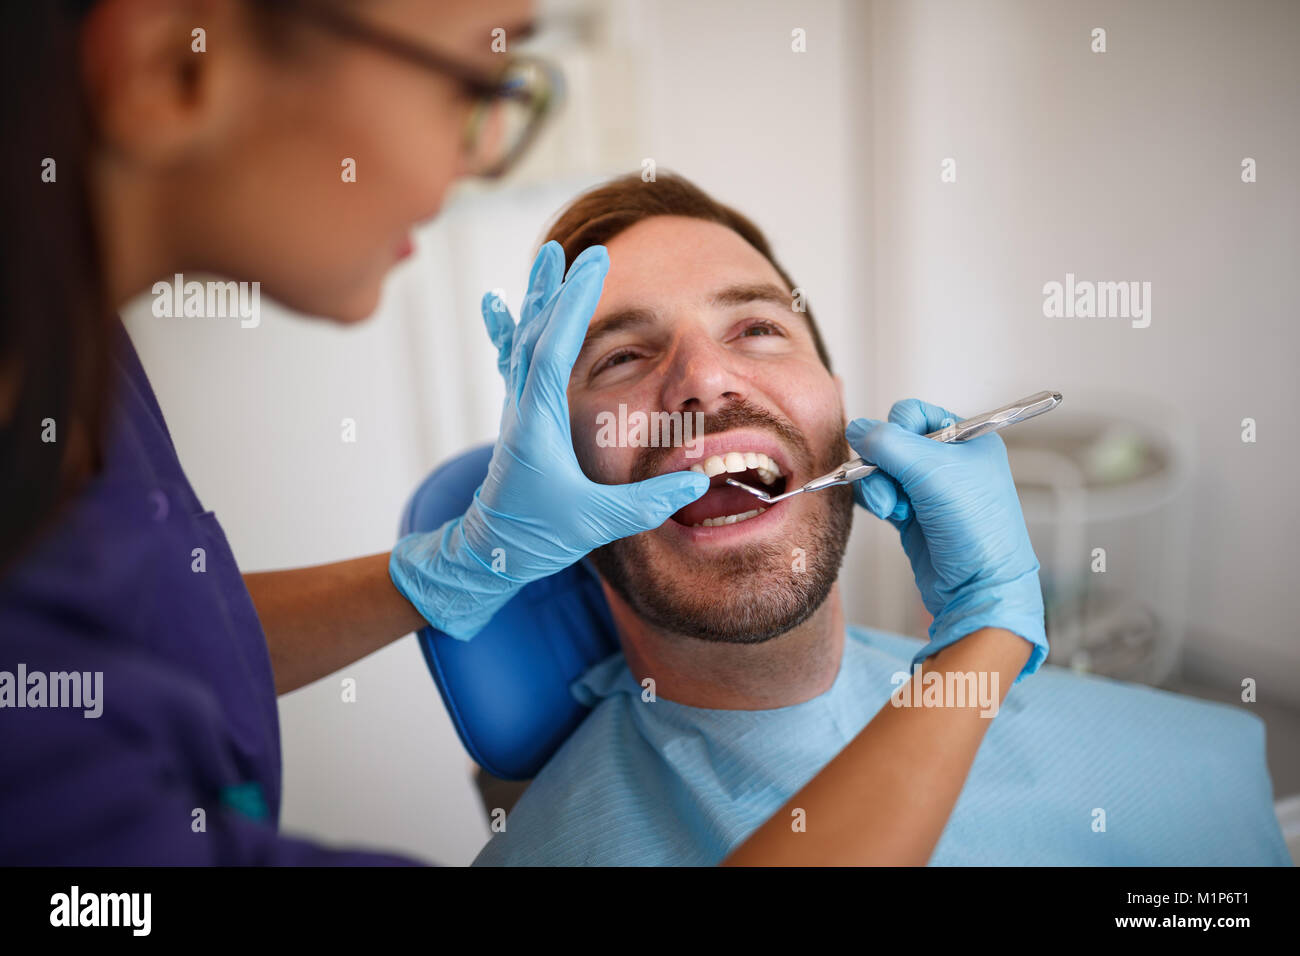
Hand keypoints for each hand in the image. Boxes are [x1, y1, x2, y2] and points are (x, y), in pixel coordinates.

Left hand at [390, 242, 708, 638]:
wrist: (489, 553)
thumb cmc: (537, 537)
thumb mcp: (597, 522)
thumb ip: (647, 502)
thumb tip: (697, 483)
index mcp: (538, 422)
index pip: (554, 348)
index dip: (574, 304)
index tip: (592, 264)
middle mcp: (522, 407)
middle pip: (536, 332)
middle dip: (559, 289)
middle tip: (579, 250)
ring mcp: (518, 410)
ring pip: (524, 340)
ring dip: (540, 299)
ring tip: (548, 259)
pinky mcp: (519, 418)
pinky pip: (513, 360)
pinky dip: (510, 328)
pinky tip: (497, 305)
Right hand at [845, 399, 1047, 681]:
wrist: (979, 587)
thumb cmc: (973, 527)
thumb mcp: (931, 472)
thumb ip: (889, 444)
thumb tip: (856, 427)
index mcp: (968, 438)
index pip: (914, 413)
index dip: (897, 429)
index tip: (897, 453)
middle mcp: (949, 460)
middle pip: (893, 443)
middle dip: (884, 465)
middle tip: (893, 489)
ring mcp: (930, 489)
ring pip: (881, 470)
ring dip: (880, 488)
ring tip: (894, 511)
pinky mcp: (914, 514)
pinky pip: (881, 494)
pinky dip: (879, 502)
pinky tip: (891, 517)